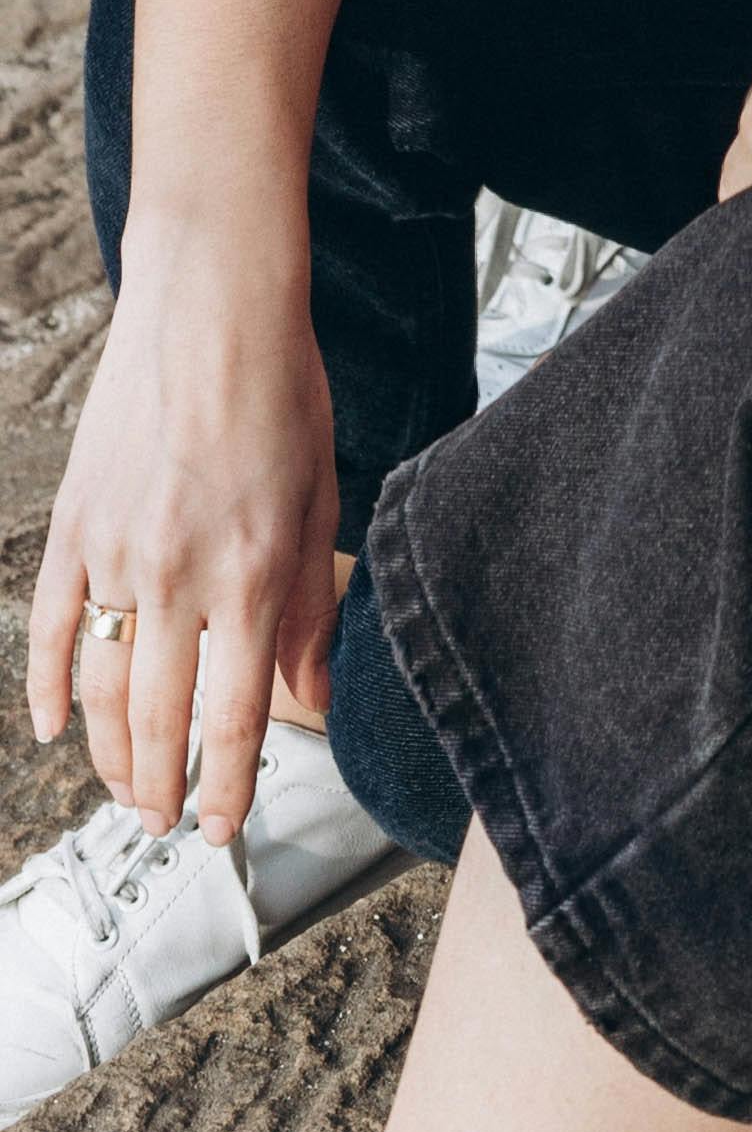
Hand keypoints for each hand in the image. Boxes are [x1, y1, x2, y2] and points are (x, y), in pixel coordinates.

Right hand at [29, 258, 342, 843]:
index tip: (221, 827)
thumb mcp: (321, 498)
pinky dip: (49, 688)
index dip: (226, 790)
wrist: (211, 303)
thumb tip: (313, 697)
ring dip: (108, 756)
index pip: (234, 720)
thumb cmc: (281, 390)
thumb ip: (312, 608)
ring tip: (124, 790)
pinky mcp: (72, 526)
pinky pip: (52, 628)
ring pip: (101, 690)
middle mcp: (177, 576)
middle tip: (164, 823)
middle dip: (160, 790)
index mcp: (251, 573)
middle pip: (158, 722)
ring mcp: (115, 554)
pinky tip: (55, 728)